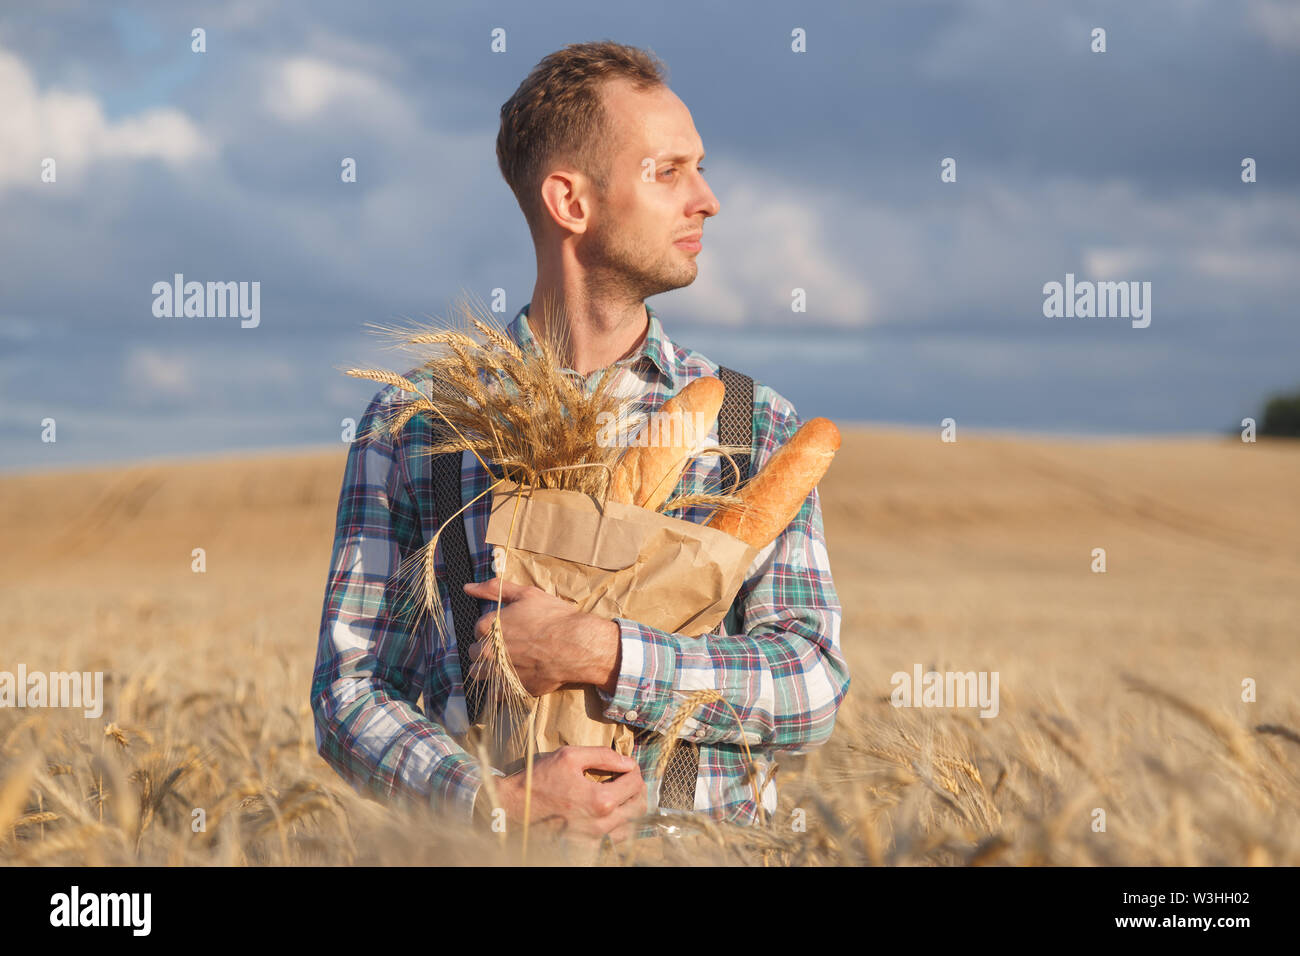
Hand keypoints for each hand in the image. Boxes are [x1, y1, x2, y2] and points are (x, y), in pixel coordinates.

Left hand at [462, 578, 619, 695]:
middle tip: (509, 646)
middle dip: (488, 648)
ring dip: (487, 668)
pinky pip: (494, 692)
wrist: (576, 645)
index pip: (478, 629)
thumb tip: (468, 587)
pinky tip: (513, 678)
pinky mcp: (511, 688)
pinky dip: (500, 687)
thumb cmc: (553, 617)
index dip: (493, 628)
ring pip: (478, 673)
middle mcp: (488, 650)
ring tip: (506, 663)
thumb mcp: (526, 594)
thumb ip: (494, 589)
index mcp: (487, 626)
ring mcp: (498, 672)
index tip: (508, 629)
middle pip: (475, 652)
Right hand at [490, 746, 646, 844]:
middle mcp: (601, 825)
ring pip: (631, 826)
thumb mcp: (569, 757)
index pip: (634, 784)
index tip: (626, 765)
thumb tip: (627, 762)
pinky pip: (614, 840)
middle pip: (638, 807)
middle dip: (636, 789)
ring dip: (630, 808)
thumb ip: (603, 756)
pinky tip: (608, 813)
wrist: (513, 808)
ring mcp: (595, 841)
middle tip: (626, 779)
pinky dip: (618, 825)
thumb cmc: (539, 780)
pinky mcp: (587, 849)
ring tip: (620, 795)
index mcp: (600, 801)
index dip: (633, 770)